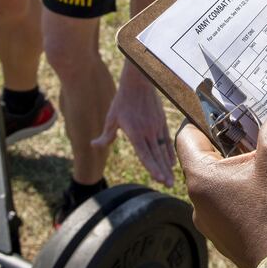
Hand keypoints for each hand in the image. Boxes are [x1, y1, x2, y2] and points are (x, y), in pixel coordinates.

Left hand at [92, 66, 174, 185]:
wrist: (139, 82)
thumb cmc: (123, 100)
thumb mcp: (111, 117)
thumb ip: (106, 135)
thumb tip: (94, 145)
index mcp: (135, 132)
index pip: (145, 154)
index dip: (152, 167)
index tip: (159, 178)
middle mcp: (147, 131)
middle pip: (156, 155)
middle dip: (163, 172)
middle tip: (169, 185)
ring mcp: (156, 127)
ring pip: (163, 150)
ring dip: (168, 166)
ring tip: (172, 179)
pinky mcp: (162, 122)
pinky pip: (167, 141)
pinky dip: (169, 153)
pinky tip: (172, 163)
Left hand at [177, 110, 266, 267]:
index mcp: (202, 181)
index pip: (189, 135)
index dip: (210, 118)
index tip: (233, 112)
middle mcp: (205, 207)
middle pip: (220, 160)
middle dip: (249, 147)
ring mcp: (223, 229)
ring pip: (241, 185)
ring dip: (265, 174)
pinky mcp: (244, 242)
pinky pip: (254, 209)